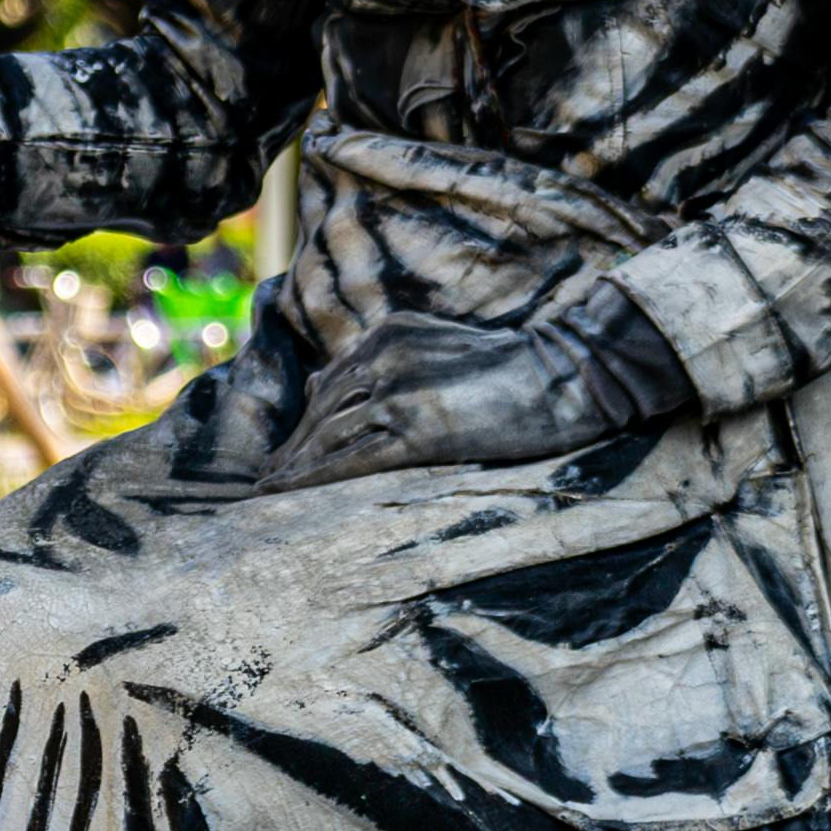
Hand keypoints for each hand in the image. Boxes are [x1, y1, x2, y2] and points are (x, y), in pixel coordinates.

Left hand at [279, 282, 692, 486]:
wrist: (564, 375)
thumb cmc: (513, 370)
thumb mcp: (439, 348)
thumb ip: (387, 362)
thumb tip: (326, 382)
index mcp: (388, 334)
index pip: (330, 382)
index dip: (304, 421)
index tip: (286, 450)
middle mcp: (383, 355)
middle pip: (321, 410)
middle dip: (291, 448)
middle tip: (267, 481)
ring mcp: (398, 391)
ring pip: (328, 436)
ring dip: (293, 469)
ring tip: (269, 496)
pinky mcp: (417, 429)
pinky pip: (351, 460)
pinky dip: (313, 479)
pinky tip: (289, 496)